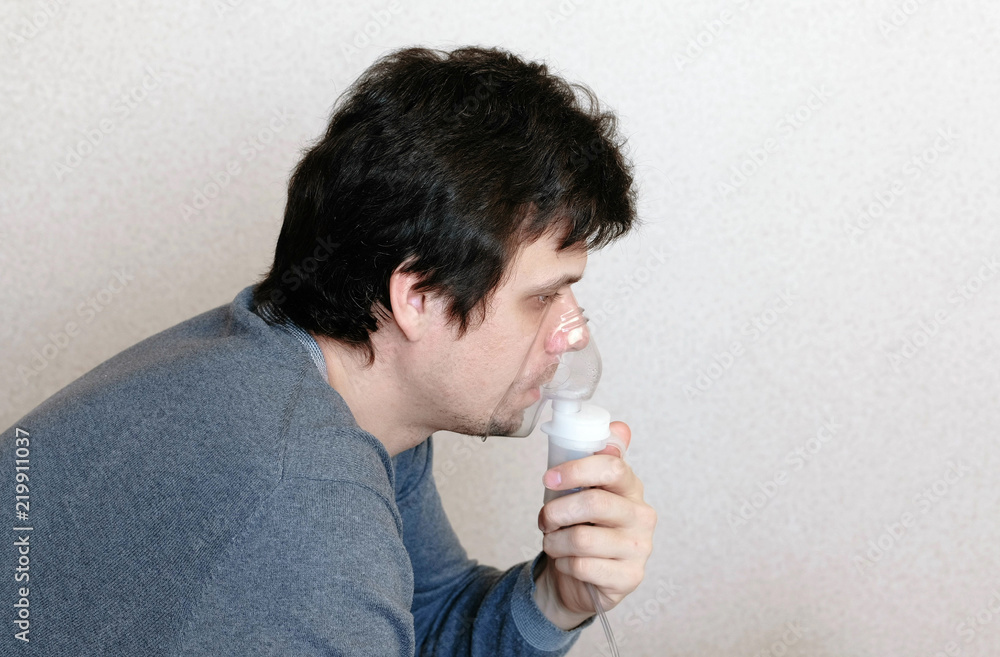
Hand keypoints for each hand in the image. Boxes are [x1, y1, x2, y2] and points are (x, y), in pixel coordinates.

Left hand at [533, 421, 656, 629]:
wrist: (582, 579)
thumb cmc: (582, 528)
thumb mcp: (585, 491)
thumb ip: (596, 459)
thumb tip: (619, 426)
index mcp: (631, 488)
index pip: (612, 467)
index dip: (576, 470)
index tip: (549, 478)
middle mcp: (642, 516)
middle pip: (594, 503)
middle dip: (557, 511)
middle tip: (545, 519)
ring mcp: (639, 549)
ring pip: (582, 539)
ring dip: (554, 541)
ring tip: (552, 542)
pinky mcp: (629, 577)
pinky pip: (583, 566)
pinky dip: (563, 563)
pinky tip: (566, 562)